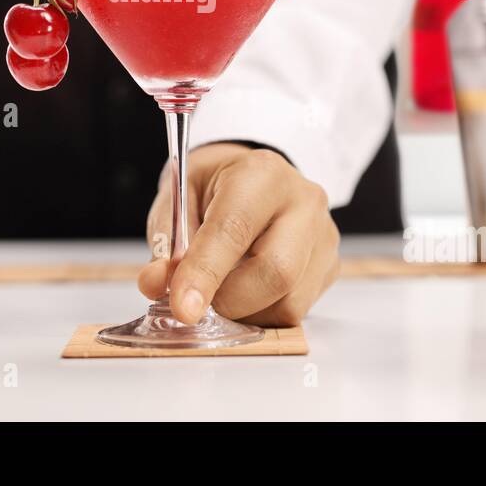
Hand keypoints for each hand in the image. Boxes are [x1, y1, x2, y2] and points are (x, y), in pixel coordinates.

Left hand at [138, 143, 339, 326]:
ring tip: (222, 288)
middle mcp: (303, 202)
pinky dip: (261, 313)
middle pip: (276, 271)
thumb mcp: (179, 198)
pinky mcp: (330, 266)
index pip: (234, 229)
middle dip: (229, 301)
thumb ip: (166, 240)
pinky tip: (246, 289)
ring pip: (288, 300)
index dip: (205, 272)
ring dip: (243, 312)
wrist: (254, 177)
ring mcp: (323, 236)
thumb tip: (155, 284)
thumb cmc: (215, 186)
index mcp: (262, 173)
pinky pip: (296, 310)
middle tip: (197, 303)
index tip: (182, 307)